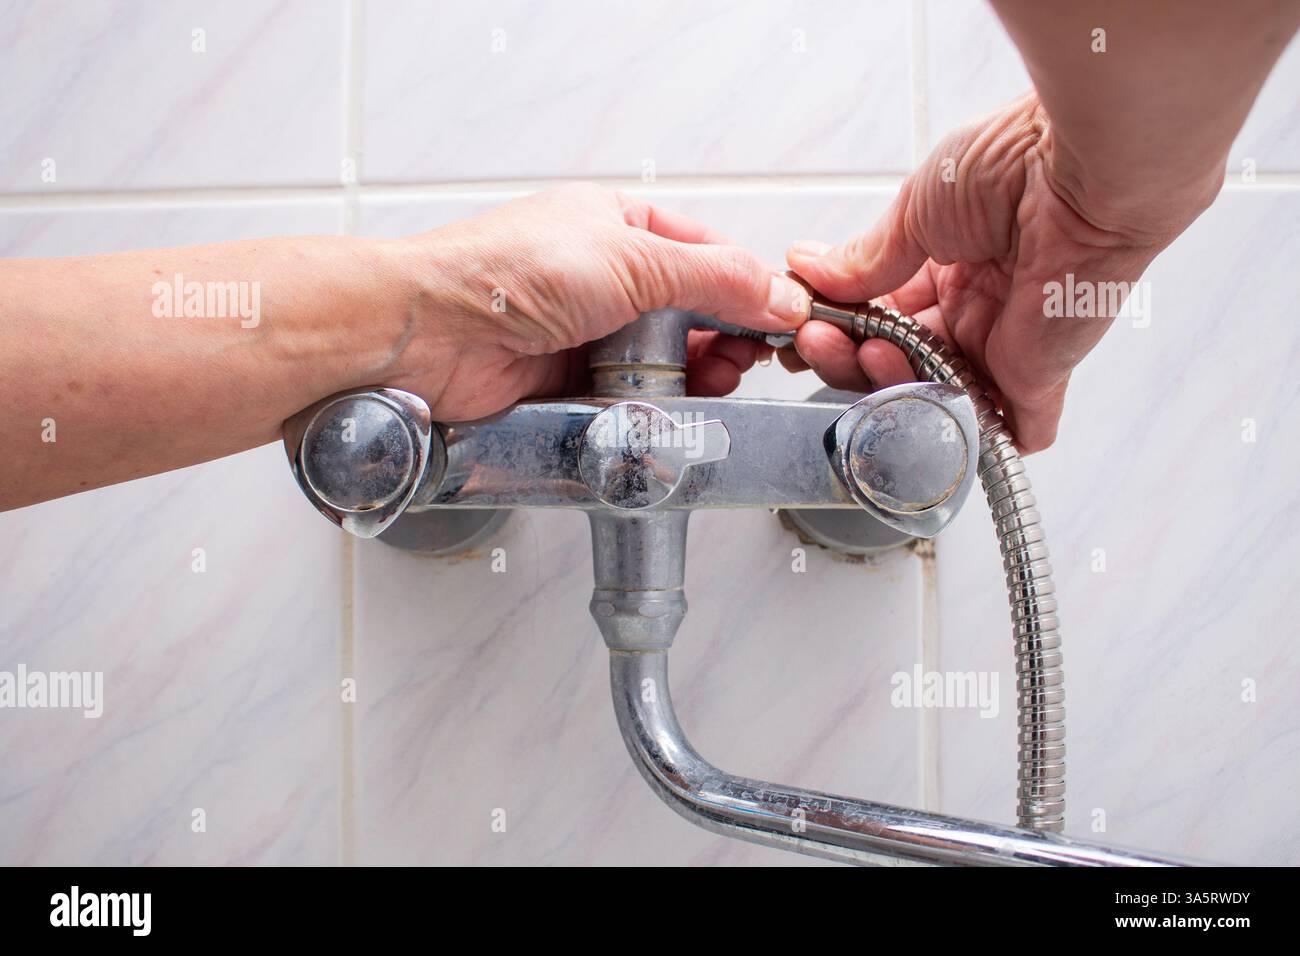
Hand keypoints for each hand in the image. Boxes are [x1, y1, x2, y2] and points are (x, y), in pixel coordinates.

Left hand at [380, 183, 809, 420]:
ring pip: (665, 358)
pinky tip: (672, 408)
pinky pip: (631, 395)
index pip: (707, 253)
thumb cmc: (510, 274)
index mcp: (619, 224)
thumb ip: (715, 278)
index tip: (784, 320)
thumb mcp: (634, 259)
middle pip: (692, 311)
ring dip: (694, 374)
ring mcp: (588, 330)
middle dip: (725, 337)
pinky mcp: (571, 380)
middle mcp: (605, 276)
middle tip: (748, 361)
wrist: (433, 334)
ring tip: (712, 386)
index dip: (749, 287)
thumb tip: (779, 293)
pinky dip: (655, 404)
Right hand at [783, 92, 1217, 450]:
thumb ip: (865, 259)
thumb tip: (807, 270)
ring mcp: (1004, 348)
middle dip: (848, 357)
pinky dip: (960, 435)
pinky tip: (915, 408)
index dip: (840, 327)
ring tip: (867, 350)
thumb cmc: (1010, 165)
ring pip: (930, 397)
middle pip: (898, 362)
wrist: (1078, 170)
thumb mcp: (916, 210)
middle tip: (818, 341)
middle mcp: (975, 310)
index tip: (802, 325)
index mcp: (951, 267)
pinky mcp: (1035, 379)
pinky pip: (1001, 434)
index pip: (882, 317)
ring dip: (886, 385)